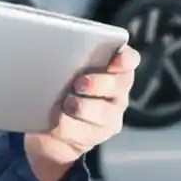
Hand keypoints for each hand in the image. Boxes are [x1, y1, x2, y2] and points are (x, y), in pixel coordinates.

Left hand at [25, 46, 140, 180]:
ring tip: (66, 104)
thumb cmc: (60, 88)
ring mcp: (109, 117)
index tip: (113, 61)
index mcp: (113, 69)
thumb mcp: (65, 68)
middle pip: (118, 85)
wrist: (51, 126)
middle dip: (98, 84)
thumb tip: (52, 44)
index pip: (129, 60)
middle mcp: (117, 93)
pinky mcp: (95, 136)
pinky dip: (69, 126)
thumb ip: (69, 56)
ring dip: (83, 107)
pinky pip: (85, 132)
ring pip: (103, 112)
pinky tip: (57, 120)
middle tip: (78, 83)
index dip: (125, 59)